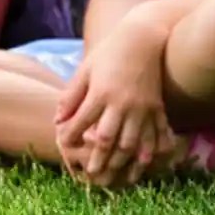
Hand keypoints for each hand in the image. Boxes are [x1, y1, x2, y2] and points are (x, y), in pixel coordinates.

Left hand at [54, 16, 172, 183]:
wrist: (143, 39)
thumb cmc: (108, 53)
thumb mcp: (85, 70)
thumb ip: (71, 95)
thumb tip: (58, 119)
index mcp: (100, 93)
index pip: (81, 121)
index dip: (70, 134)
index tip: (63, 144)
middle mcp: (121, 103)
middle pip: (107, 138)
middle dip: (98, 158)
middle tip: (92, 174)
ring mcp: (141, 107)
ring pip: (132, 141)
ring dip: (123, 161)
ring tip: (116, 176)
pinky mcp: (156, 107)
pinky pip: (155, 134)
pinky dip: (150, 150)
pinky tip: (144, 163)